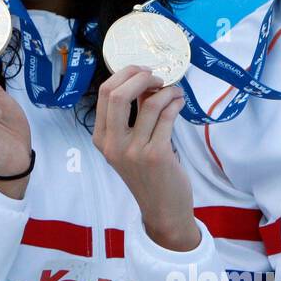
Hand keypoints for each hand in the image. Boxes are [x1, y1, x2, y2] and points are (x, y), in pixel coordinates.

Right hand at [92, 65, 199, 250]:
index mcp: (101, 138)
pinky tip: (180, 103)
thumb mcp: (127, 147)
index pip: (105, 94)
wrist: (162, 208)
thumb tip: (145, 81)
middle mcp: (112, 144)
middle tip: (158, 76)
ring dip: (167, 90)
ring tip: (175, 91)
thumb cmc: (146, 174)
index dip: (125, 75)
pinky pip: (166, 116)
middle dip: (141, 76)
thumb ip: (129, 118)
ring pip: (149, 103)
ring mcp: (133, 150)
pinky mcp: (156, 155)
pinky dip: (175, 103)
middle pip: (118, 94)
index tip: (142, 71)